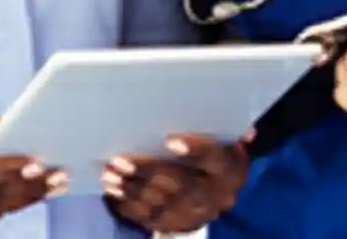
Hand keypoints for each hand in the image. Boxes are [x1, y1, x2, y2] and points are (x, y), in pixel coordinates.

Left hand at [103, 134, 248, 232]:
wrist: (219, 185)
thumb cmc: (213, 149)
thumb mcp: (223, 136)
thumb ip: (221, 124)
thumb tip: (236, 121)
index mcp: (230, 169)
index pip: (215, 159)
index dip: (195, 151)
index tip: (170, 140)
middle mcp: (217, 196)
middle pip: (183, 186)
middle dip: (149, 173)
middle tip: (119, 161)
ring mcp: (197, 214)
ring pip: (163, 205)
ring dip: (133, 190)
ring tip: (110, 174)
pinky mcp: (178, 225)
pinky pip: (152, 218)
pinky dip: (129, 205)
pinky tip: (112, 190)